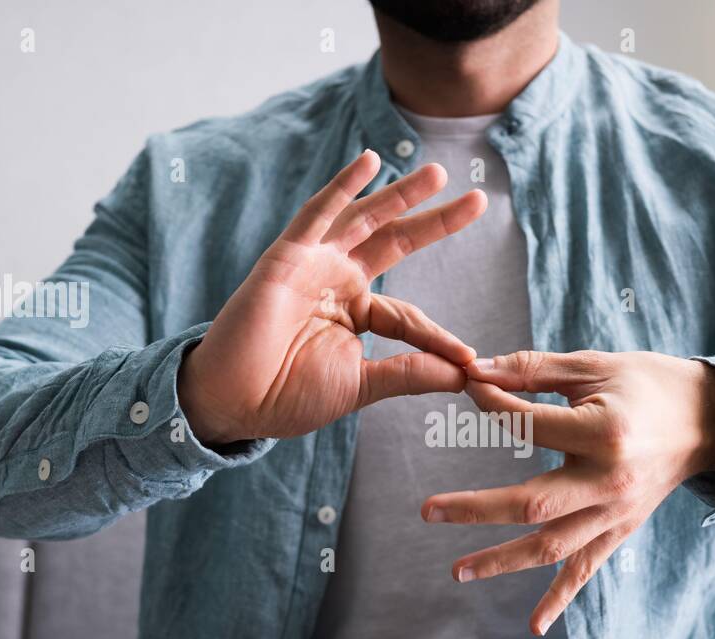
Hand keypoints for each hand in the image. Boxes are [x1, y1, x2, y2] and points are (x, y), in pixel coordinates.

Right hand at [178, 149, 486, 442]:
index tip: (467, 358)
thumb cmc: (288, 395)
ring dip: (402, 195)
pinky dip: (344, 186)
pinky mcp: (289, 257)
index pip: (408, 315)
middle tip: (479, 199)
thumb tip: (464, 372)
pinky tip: (370, 161)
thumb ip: (411, 373)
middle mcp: (337, 280)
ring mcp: (314, 264)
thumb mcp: (361, 384)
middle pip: (397, 242)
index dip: (437, 336)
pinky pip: (319, 213)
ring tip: (438, 174)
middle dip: (437, 220)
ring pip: (366, 219)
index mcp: (354, 312)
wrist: (236, 401)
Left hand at [421, 350, 714, 634]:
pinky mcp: (621, 530)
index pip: (527, 428)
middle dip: (476, 508)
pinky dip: (560, 599)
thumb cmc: (649, 384)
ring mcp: (616, 513)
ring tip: (457, 571)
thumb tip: (476, 371)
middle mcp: (609, 482)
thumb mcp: (594, 366)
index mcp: (603, 433)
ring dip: (502, 560)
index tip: (469, 389)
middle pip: (531, 504)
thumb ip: (533, 370)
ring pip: (552, 547)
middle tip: (428, 510)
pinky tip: (534, 626)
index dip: (492, 407)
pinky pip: (587, 570)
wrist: (710, 419)